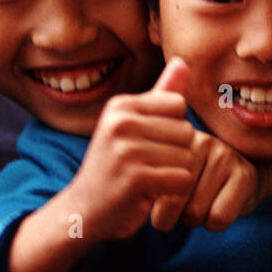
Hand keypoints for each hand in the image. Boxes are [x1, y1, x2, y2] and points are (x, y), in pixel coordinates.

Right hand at [60, 58, 199, 244]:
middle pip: (187, 131)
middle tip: (148, 167)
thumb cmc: (115, 165)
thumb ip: (161, 94)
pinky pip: (182, 179)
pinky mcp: (134, 178)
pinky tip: (151, 194)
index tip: (150, 144)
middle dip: (176, 153)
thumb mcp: (133, 125)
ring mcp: (126, 150)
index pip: (178, 104)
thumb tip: (184, 61)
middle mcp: (120, 122)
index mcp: (121, 105)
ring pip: (187, 157)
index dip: (174, 128)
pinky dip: (173, 191)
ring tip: (149, 179)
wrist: (84, 210)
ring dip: (175, 174)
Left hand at [148, 131, 258, 232]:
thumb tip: (162, 199)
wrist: (242, 180)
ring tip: (208, 201)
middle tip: (193, 200)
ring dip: (198, 219)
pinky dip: (215, 224)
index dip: (159, 207)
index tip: (170, 199)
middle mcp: (201, 142)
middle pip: (174, 202)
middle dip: (179, 214)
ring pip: (194, 213)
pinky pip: (218, 218)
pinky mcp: (244, 174)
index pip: (153, 187)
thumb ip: (154, 189)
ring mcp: (224, 155)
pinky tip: (221, 206)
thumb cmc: (197, 185)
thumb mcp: (169, 183)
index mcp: (174, 141)